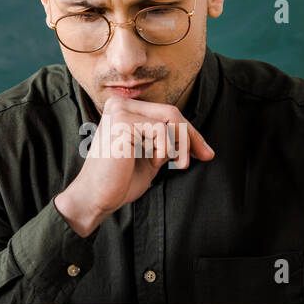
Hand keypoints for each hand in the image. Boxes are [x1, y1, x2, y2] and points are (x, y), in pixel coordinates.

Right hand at [55, 95, 213, 235]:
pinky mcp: (121, 122)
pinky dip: (164, 150)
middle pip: (171, 112)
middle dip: (191, 136)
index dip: (189, 132)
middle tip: (206, 156)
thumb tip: (197, 141)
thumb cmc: (121, 181)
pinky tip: (152, 162)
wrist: (96, 199)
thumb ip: (167, 143)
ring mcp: (119, 111)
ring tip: (171, 164)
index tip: (205, 152)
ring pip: (170, 120)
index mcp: (124, 110)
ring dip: (179, 146)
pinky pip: (161, 131)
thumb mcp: (151, 157)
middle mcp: (119, 104)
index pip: (166, 113)